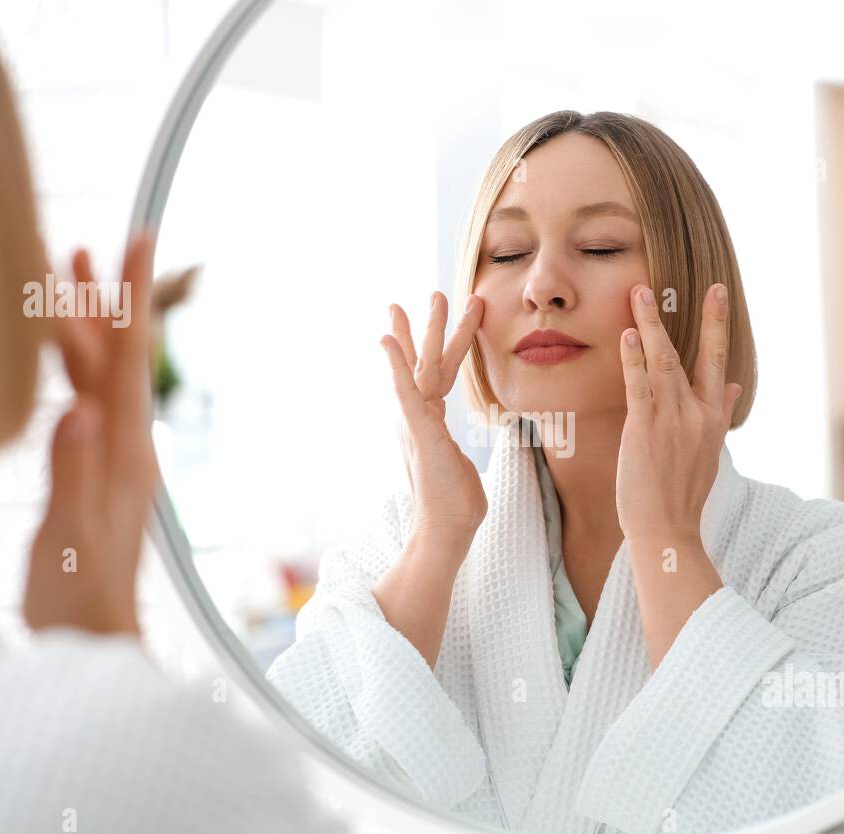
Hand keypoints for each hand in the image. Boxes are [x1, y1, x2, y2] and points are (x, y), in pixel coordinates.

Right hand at [23, 234, 158, 636]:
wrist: (90, 640)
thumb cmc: (79, 597)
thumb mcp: (71, 534)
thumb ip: (72, 472)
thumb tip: (78, 408)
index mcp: (122, 450)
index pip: (126, 358)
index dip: (129, 299)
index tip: (141, 242)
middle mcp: (122, 445)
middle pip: (112, 358)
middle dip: (100, 301)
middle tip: (85, 247)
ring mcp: (107, 459)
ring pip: (95, 378)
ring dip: (82, 329)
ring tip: (66, 281)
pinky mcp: (87, 475)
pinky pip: (80, 406)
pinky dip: (67, 371)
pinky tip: (57, 360)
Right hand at [380, 291, 486, 550]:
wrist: (446, 530)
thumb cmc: (456, 505)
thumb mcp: (457, 467)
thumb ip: (452, 450)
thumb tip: (451, 451)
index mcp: (429, 421)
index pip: (437, 375)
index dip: (443, 346)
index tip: (436, 320)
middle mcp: (419, 416)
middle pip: (427, 361)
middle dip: (431, 327)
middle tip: (433, 293)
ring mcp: (416, 421)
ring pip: (424, 366)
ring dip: (428, 330)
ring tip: (433, 296)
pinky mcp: (417, 429)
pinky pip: (407, 390)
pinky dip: (396, 363)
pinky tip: (386, 339)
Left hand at [616, 282, 741, 546]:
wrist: (667, 530)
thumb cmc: (681, 495)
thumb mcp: (710, 453)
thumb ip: (721, 414)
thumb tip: (737, 387)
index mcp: (714, 420)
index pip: (719, 364)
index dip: (717, 327)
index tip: (717, 296)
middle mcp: (699, 415)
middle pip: (704, 356)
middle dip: (707, 318)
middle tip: (708, 284)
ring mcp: (674, 420)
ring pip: (665, 362)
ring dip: (651, 325)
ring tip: (640, 293)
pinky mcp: (646, 428)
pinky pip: (639, 385)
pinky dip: (634, 358)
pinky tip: (628, 335)